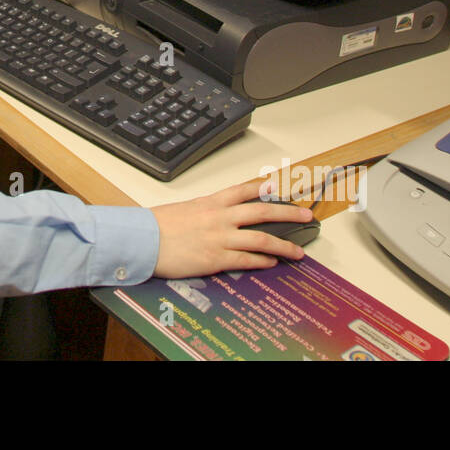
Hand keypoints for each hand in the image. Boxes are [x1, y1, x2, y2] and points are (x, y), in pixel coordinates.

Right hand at [151, 180, 312, 277]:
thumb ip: (203, 212)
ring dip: (283, 245)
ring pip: (261, 239)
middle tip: (306, 214)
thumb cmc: (157, 226)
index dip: (264, 188)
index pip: (244, 190)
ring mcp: (220, 238)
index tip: (280, 186)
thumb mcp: (183, 210)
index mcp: (211, 202)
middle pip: (262, 212)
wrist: (143, 240)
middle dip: (288, 213)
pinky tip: (272, 262)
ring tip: (298, 251)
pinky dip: (262, 261)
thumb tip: (215, 217)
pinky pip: (246, 260)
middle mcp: (220, 217)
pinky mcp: (216, 259)